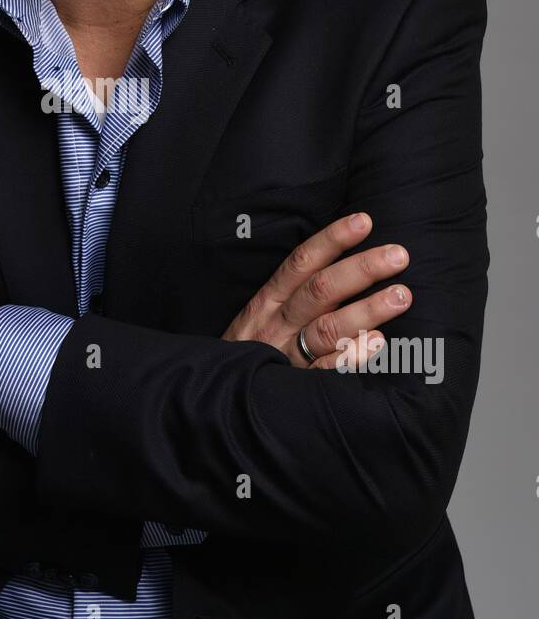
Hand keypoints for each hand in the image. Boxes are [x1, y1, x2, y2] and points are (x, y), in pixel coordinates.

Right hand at [221, 212, 410, 368]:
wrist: (217, 397)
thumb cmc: (253, 348)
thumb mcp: (264, 314)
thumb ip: (296, 292)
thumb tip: (347, 264)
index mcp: (269, 300)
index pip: (302, 262)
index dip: (333, 240)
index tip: (364, 222)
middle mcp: (277, 324)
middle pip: (320, 291)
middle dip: (361, 270)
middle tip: (399, 256)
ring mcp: (286, 355)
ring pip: (327, 329)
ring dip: (366, 310)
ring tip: (401, 296)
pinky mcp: (296, 387)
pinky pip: (325, 371)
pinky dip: (350, 355)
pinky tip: (378, 342)